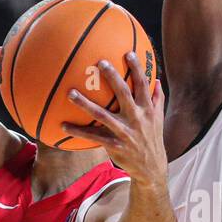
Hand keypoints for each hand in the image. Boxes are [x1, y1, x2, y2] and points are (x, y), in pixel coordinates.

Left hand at [62, 52, 167, 183]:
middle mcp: (137, 119)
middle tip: (100, 62)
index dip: (137, 68)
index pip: (143, 85)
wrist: (151, 168)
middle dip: (112, 77)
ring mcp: (124, 132)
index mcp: (147, 110)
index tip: (128, 53)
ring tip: (71, 93)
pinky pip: (93, 136)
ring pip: (103, 115)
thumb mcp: (159, 118)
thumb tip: (155, 80)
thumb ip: (157, 98)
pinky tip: (63, 125)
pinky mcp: (114, 145)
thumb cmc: (152, 138)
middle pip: (124, 94)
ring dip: (85, 104)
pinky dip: (78, 131)